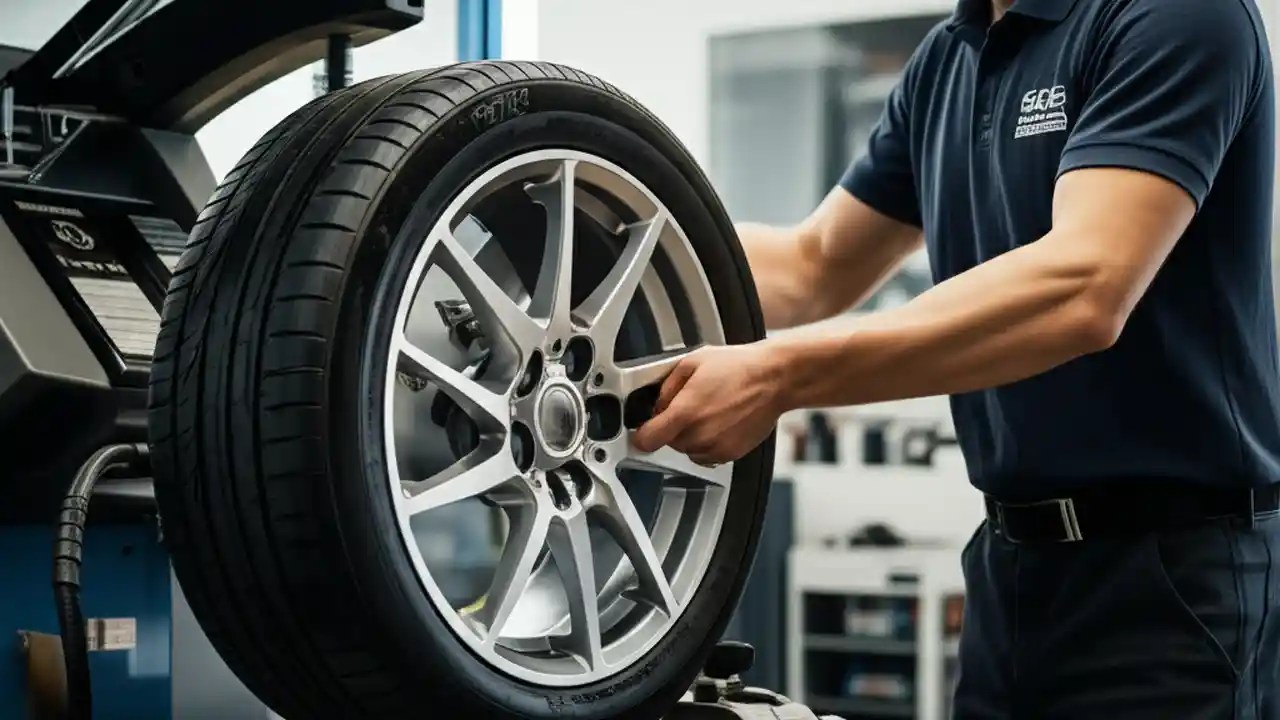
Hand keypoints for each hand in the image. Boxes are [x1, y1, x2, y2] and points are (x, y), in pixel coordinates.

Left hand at [631, 342, 785, 464]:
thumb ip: (666, 387)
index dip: (642, 433)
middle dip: (672, 426)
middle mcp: (699, 435)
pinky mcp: (730, 454)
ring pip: (687, 450)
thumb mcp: (691, 363)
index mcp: (684, 413)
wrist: (773, 379)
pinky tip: (719, 421)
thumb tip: (656, 404)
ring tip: (709, 411)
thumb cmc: (739, 367)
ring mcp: (716, 448)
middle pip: (668, 443)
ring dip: (690, 436)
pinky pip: (706, 454)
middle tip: (689, 405)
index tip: (644, 427)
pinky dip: (708, 442)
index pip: (647, 440)